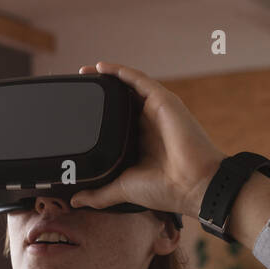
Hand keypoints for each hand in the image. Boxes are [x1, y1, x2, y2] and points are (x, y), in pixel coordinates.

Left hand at [67, 62, 225, 216]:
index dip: (98, 117)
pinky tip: (101, 67)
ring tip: (85, 72)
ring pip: (127, 88)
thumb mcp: (122, 189)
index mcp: (141, 144)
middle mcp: (148, 125)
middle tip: (78, 88)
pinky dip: (120, 71)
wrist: (192, 184)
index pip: (116, 124)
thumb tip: (76, 201)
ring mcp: (156, 111)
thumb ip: (99, 195)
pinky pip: (138, 79)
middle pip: (120, 103)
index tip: (77, 112)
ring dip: (107, 78)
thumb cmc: (164, 189)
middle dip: (100, 95)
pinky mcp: (163, 100)